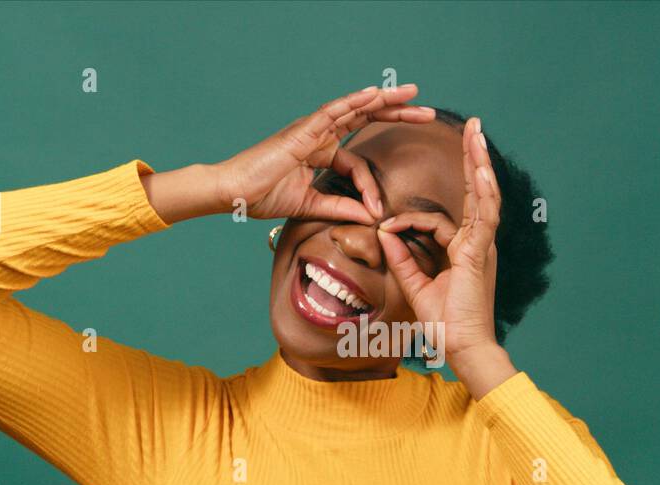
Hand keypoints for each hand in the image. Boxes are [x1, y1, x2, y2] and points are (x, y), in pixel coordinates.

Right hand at [212, 85, 434, 222]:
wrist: (233, 191)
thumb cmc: (263, 195)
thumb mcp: (311, 205)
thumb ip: (340, 207)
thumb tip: (369, 216)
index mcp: (320, 152)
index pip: (357, 162)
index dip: (371, 186)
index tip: (378, 211)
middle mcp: (319, 135)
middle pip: (365, 119)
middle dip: (397, 114)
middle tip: (426, 110)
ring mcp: (311, 129)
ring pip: (355, 108)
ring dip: (384, 100)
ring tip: (411, 93)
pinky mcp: (302, 130)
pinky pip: (333, 112)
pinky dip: (354, 102)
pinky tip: (375, 94)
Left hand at [377, 117, 513, 393]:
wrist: (462, 346)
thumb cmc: (445, 324)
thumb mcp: (416, 286)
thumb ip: (401, 259)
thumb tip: (385, 234)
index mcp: (464, 251)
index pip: (440, 221)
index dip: (409, 221)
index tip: (386, 229)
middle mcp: (477, 243)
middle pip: (474, 193)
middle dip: (472, 158)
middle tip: (472, 127)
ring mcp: (482, 246)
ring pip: (483, 195)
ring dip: (479, 162)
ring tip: (476, 133)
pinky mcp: (480, 253)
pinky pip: (483, 216)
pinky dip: (482, 191)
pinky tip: (479, 168)